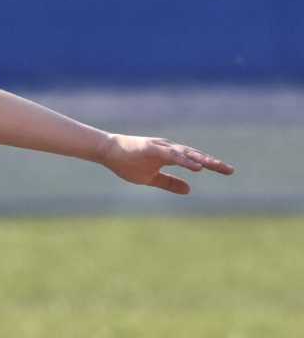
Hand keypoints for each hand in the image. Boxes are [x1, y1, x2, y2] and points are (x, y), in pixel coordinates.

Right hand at [96, 134, 234, 194]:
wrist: (106, 150)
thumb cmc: (126, 162)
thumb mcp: (150, 177)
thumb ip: (170, 183)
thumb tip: (189, 190)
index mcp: (170, 156)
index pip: (195, 160)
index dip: (211, 165)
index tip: (227, 171)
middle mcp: (169, 149)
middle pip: (195, 155)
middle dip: (213, 163)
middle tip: (230, 170)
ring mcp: (161, 148)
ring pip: (186, 154)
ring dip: (202, 160)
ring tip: (216, 166)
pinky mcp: (152, 149)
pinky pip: (172, 156)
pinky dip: (185, 160)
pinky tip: (196, 166)